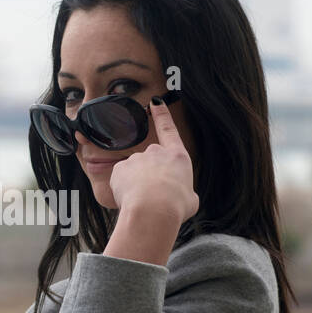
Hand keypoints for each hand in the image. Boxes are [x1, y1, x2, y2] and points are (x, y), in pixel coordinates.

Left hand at [108, 98, 198, 224]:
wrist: (154, 210)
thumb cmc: (175, 206)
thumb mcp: (190, 199)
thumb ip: (183, 191)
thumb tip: (182, 195)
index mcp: (177, 156)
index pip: (168, 130)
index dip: (162, 115)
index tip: (155, 102)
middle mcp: (156, 153)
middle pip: (150, 161)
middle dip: (150, 176)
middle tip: (155, 197)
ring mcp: (137, 159)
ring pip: (134, 172)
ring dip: (137, 185)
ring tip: (145, 202)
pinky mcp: (120, 169)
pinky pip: (121, 179)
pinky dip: (124, 190)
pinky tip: (132, 200)